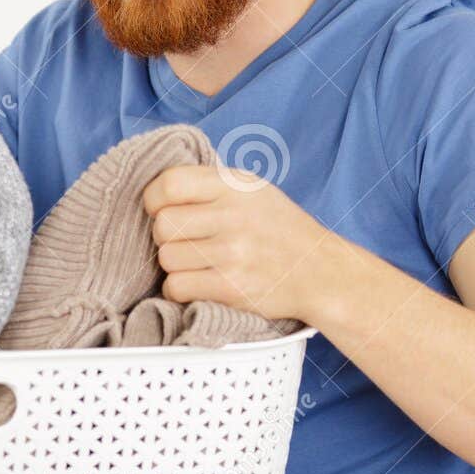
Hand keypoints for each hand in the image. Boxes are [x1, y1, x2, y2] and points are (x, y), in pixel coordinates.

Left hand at [142, 160, 339, 324]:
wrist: (320, 272)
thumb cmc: (280, 230)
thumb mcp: (254, 191)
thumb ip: (211, 185)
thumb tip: (158, 190)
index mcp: (235, 186)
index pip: (169, 184)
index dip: (154, 200)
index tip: (161, 210)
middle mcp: (234, 216)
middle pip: (163, 226)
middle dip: (166, 237)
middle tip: (185, 242)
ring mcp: (233, 253)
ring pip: (166, 259)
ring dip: (174, 266)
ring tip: (197, 264)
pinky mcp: (231, 287)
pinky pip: (176, 287)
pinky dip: (179, 290)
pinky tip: (198, 284)